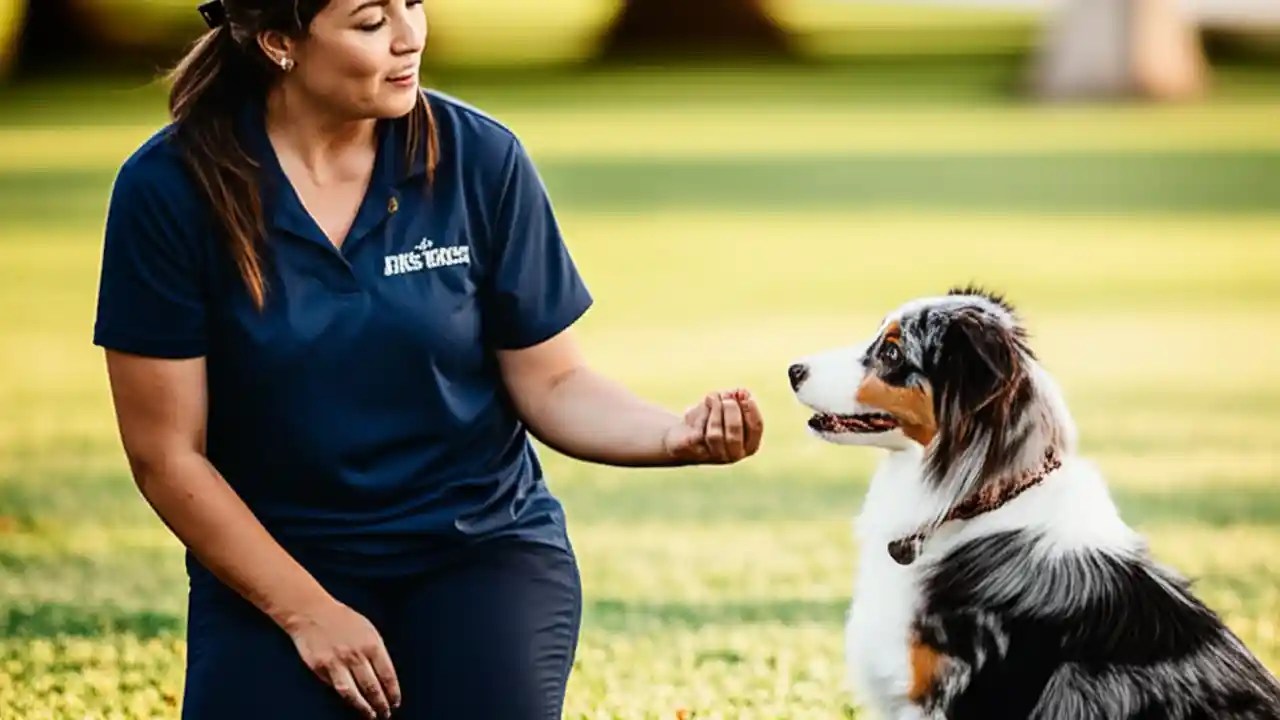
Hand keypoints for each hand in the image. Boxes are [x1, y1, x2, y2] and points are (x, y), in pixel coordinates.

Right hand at [283, 598, 400, 718]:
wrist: (313, 612)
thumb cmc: (342, 619)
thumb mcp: (368, 629)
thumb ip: (377, 651)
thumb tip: (384, 675)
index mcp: (371, 644)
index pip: (387, 675)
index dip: (393, 692)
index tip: (395, 702)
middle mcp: (356, 655)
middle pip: (372, 687)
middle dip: (381, 704)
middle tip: (385, 713)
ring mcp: (337, 663)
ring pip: (353, 693)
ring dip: (364, 708)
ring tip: (370, 715)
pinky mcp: (321, 668)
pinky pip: (335, 686)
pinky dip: (345, 696)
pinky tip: (351, 701)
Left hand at [663, 388, 763, 464]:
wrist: (680, 435)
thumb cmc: (708, 418)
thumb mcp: (725, 405)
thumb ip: (737, 399)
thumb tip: (743, 393)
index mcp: (748, 444)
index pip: (755, 428)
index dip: (750, 409)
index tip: (743, 394)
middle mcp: (734, 454)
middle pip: (735, 432)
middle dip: (731, 409)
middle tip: (725, 395)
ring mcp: (714, 456)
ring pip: (716, 434)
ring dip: (714, 410)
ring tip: (711, 397)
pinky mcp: (695, 452)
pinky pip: (699, 432)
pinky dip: (700, 414)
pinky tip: (698, 408)